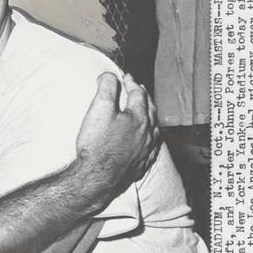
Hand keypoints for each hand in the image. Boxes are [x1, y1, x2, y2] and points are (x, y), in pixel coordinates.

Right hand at [73, 72, 159, 203]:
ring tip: (146, 111)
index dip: (131, 83)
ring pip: (154, 128)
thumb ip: (107, 88)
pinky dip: (151, 137)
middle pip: (150, 110)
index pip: (138, 94)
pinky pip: (152, 146)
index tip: (125, 77)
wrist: (98, 176)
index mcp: (138, 117)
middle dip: (144, 97)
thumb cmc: (98, 144)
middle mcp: (147, 133)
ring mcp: (146, 149)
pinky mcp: (142, 164)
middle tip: (139, 89)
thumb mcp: (99, 109)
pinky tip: (148, 139)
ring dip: (150, 116)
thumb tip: (110, 76)